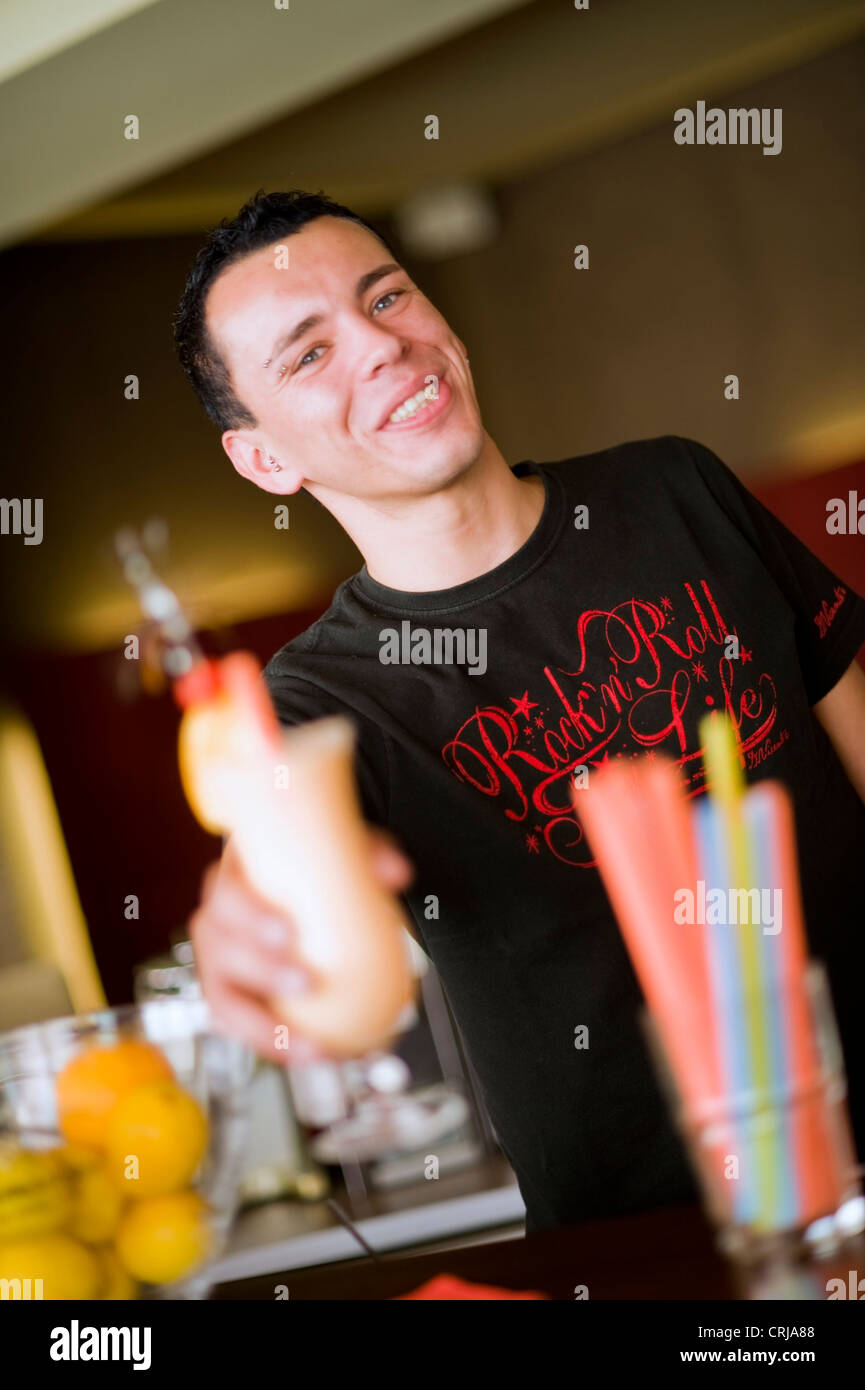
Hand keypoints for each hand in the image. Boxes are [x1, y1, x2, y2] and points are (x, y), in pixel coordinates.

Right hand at [188, 825, 413, 1064]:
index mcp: (230, 884)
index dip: (250, 916)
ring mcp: (217, 968)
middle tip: (306, 982)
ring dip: (263, 1027)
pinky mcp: (230, 1003)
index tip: (288, 933)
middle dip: (260, 970)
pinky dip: (277, 1046)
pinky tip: (318, 1055)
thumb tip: (395, 872)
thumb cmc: (305, 876)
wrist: (293, 903)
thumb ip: (366, 857)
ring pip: (224, 1001)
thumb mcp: (338, 857)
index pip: (226, 896)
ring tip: (311, 1044)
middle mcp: (214, 927)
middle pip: (220, 949)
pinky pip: (244, 1030)